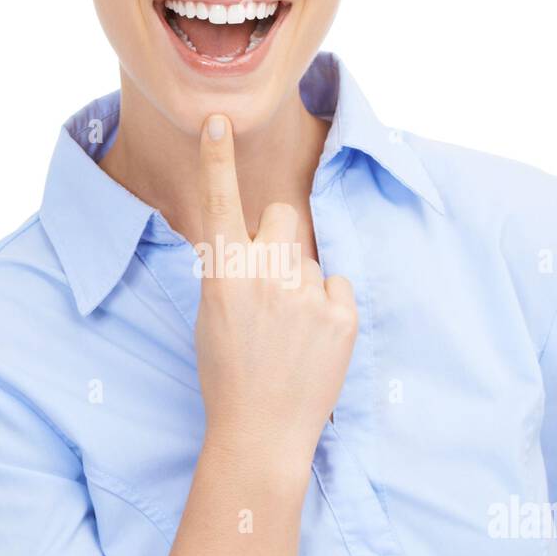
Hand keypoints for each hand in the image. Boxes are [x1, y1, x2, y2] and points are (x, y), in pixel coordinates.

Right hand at [193, 112, 357, 463]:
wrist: (260, 434)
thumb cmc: (230, 375)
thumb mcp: (214, 316)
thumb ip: (233, 272)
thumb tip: (256, 243)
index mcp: (223, 277)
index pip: (220, 205)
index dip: (217, 161)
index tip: (217, 121)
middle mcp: (263, 277)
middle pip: (282, 216)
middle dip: (279, 239)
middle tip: (271, 289)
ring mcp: (306, 295)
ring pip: (310, 258)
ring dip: (303, 283)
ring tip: (290, 332)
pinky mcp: (341, 315)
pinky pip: (337, 286)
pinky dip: (328, 309)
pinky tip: (313, 343)